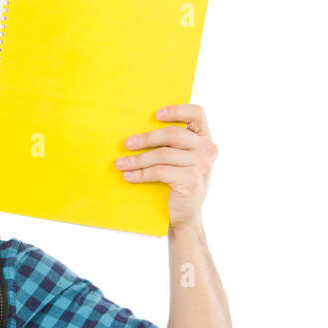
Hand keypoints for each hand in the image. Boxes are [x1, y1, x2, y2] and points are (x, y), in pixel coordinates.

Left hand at [113, 103, 216, 231]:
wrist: (185, 217)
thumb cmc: (177, 185)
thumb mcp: (178, 161)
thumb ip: (170, 145)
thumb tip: (137, 132)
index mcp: (205, 139)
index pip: (197, 113)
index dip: (177, 110)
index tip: (156, 114)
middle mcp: (207, 149)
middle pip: (173, 134)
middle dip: (146, 138)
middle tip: (126, 143)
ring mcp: (202, 164)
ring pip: (163, 154)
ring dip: (138, 159)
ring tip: (120, 163)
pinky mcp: (192, 179)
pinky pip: (160, 171)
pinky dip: (141, 174)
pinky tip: (128, 176)